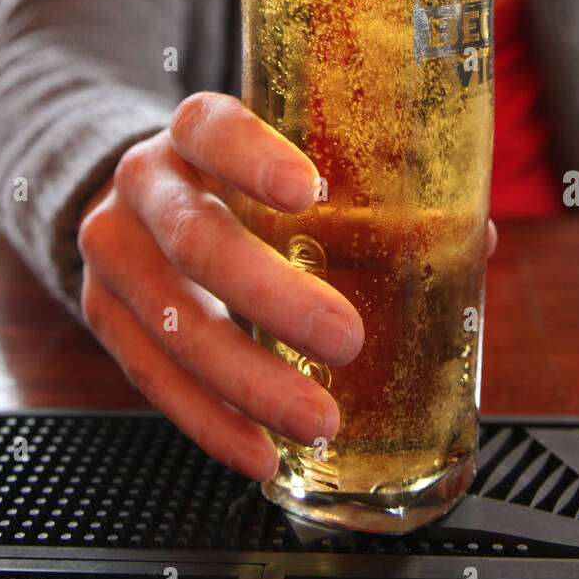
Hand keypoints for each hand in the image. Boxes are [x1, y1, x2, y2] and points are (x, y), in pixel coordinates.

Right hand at [78, 91, 497, 482]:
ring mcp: (113, 249)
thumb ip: (365, 193)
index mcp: (194, 131)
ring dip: (250, 381)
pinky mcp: (101, 312)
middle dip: (272, 297)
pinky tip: (259, 449)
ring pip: (174, 321)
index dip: (255, 159)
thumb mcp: (276, 160)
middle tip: (344, 337)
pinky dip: (211, 421)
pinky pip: (152, 377)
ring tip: (317, 418)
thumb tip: (477, 239)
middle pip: (197, 239)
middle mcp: (145, 182)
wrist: (132, 196)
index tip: (310, 190)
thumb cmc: (230, 179)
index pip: (215, 128)